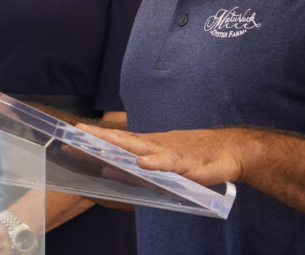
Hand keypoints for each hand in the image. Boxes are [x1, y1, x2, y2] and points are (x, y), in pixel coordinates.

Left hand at [76, 124, 244, 186]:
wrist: (230, 150)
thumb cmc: (195, 157)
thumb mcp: (163, 163)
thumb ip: (136, 169)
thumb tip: (107, 172)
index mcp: (150, 146)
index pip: (119, 140)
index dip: (98, 138)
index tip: (75, 135)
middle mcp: (158, 145)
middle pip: (126, 140)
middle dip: (103, 137)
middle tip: (80, 133)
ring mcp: (173, 152)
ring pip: (145, 147)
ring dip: (124, 145)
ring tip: (106, 144)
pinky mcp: (188, 164)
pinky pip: (170, 163)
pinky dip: (156, 162)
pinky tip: (144, 162)